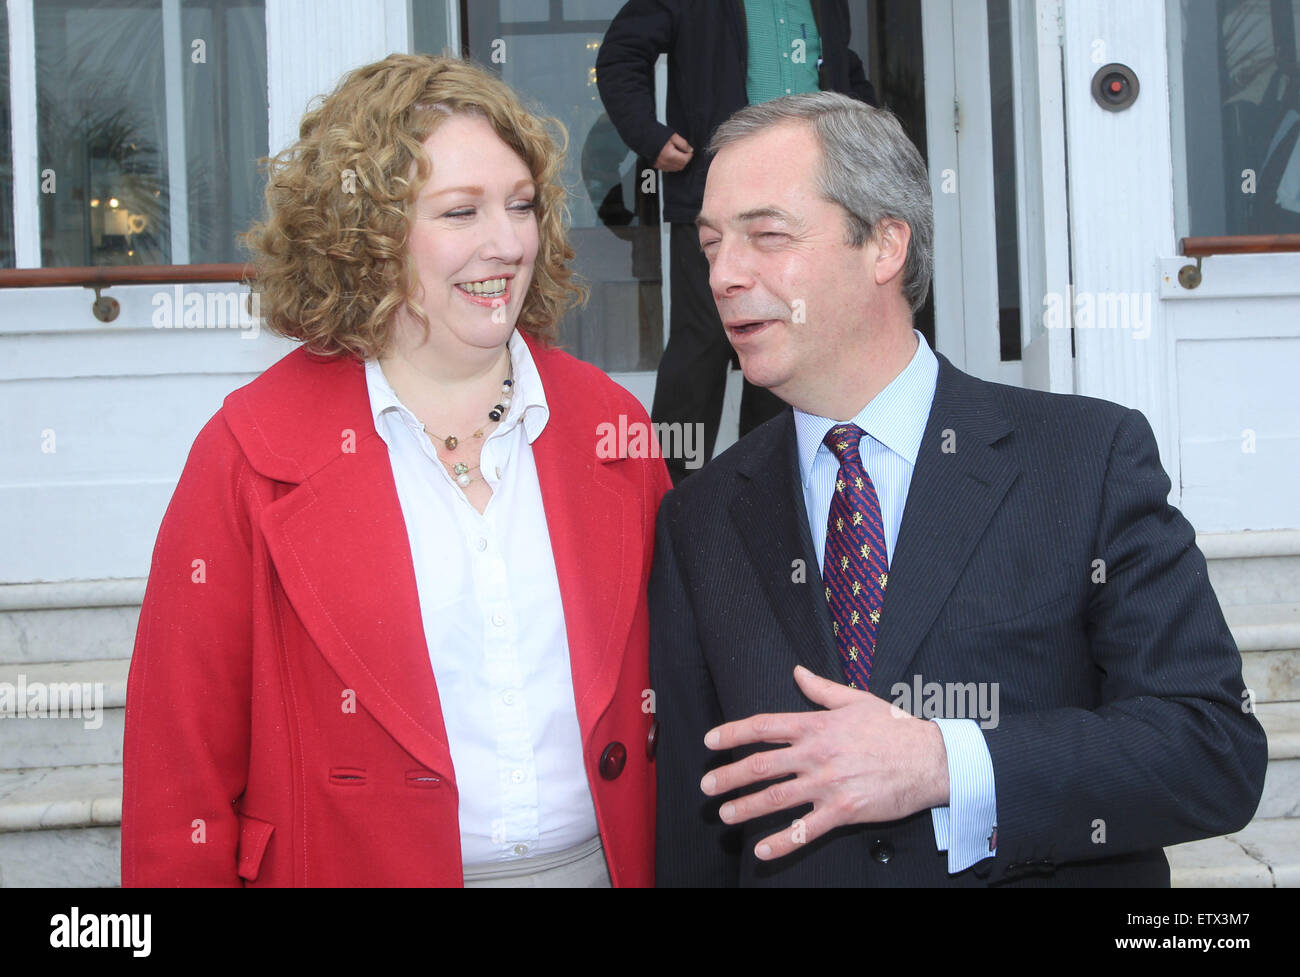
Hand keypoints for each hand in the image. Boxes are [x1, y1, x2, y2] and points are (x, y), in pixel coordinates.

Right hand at [655, 132, 693, 171]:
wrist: (644, 137)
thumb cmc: (656, 135)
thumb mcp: (673, 136)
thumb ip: (683, 144)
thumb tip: (689, 149)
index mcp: (670, 155)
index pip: (685, 160)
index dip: (689, 155)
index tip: (689, 151)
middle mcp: (665, 162)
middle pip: (681, 166)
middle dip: (685, 159)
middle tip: (684, 152)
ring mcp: (661, 165)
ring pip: (675, 169)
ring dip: (679, 163)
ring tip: (678, 154)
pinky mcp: (657, 166)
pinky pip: (668, 169)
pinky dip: (672, 165)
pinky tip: (671, 158)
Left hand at [701, 665, 949, 860]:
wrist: (930, 758)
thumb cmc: (895, 728)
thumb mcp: (856, 700)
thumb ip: (820, 689)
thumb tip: (797, 672)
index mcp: (817, 726)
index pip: (764, 727)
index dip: (733, 734)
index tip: (711, 742)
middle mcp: (816, 754)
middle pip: (761, 765)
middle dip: (729, 776)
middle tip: (707, 787)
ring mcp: (828, 784)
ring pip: (776, 798)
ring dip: (745, 808)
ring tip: (725, 815)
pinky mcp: (843, 810)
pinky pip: (806, 830)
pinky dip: (782, 842)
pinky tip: (762, 850)